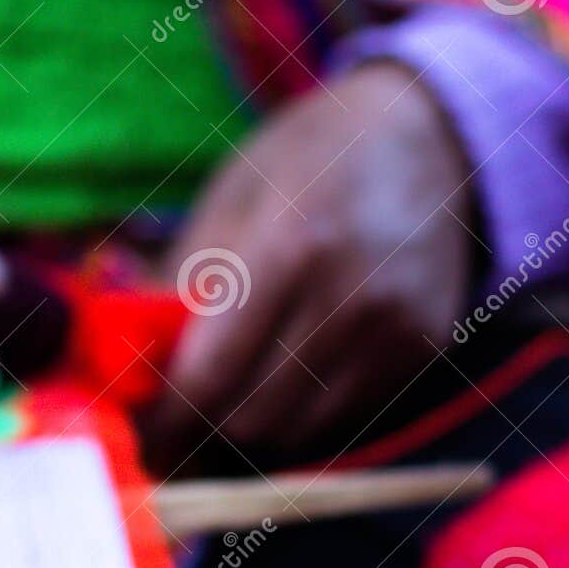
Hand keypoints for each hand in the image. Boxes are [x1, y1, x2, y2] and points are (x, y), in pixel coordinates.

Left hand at [155, 62, 472, 456]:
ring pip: (294, 430)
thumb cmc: (312, 157)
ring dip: (250, 422)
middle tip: (178, 410)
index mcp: (290, 246)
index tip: (140, 430)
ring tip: (230, 388)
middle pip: (250, 417)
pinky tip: (287, 369)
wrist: (433, 136)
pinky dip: (300, 409)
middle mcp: (350, 298)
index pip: (211, 372)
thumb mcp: (233, 196)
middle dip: (203, 423)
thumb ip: (183, 283)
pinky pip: (340, 417)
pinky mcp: (423, 351)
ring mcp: (395, 331)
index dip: (166, 416)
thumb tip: (134, 367)